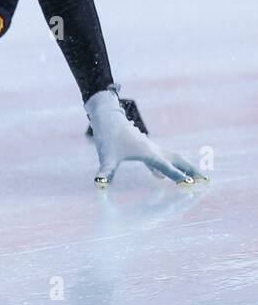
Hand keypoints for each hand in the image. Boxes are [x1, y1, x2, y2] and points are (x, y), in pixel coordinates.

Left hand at [85, 88, 203, 186]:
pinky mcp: (144, 147)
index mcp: (149, 153)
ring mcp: (150, 148)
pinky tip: (159, 177)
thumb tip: (99, 185)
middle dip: (193, 172)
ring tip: (194, 180)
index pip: (168, 168)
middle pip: (179, 161)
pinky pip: (160, 159)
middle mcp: (154, 150)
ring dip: (184, 168)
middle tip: (206, 182)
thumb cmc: (108, 137)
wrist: (107, 117)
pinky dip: (165, 167)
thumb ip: (106, 172)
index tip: (191, 187)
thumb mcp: (106, 156)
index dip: (179, 178)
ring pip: (173, 158)